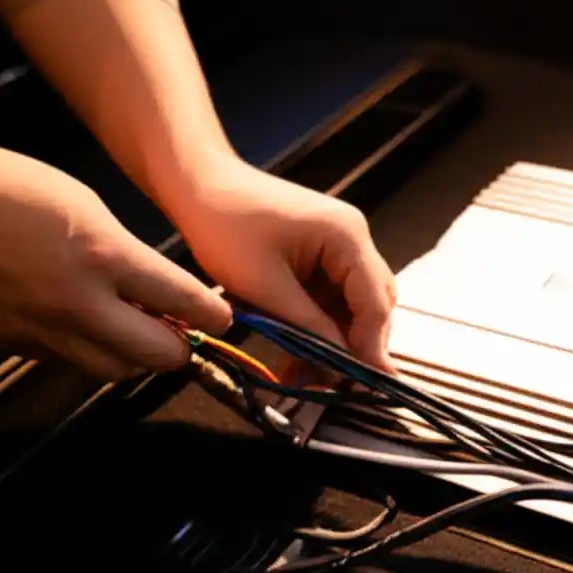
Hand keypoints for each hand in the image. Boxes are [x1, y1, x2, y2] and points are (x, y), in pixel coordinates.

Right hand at [0, 127, 231, 379]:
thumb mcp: (84, 204)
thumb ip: (128, 255)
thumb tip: (161, 292)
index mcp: (100, 255)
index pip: (182, 304)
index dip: (213, 315)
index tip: (222, 317)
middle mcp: (73, 302)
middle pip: (155, 357)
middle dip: (179, 348)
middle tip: (182, 332)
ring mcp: (36, 329)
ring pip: (111, 370)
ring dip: (132, 355)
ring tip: (133, 328)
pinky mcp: (6, 342)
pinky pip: (64, 361)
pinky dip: (84, 349)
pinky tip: (81, 323)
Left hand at [168, 160, 396, 371]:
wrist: (197, 184)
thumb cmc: (225, 225)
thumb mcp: (264, 286)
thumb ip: (309, 327)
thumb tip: (340, 368)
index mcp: (347, 236)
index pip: (375, 302)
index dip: (370, 347)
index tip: (362, 387)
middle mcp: (354, 239)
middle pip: (372, 306)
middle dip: (353, 348)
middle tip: (331, 388)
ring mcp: (339, 247)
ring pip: (351, 308)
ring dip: (332, 343)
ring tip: (302, 377)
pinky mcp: (320, 257)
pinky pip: (329, 300)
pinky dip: (316, 329)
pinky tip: (294, 355)